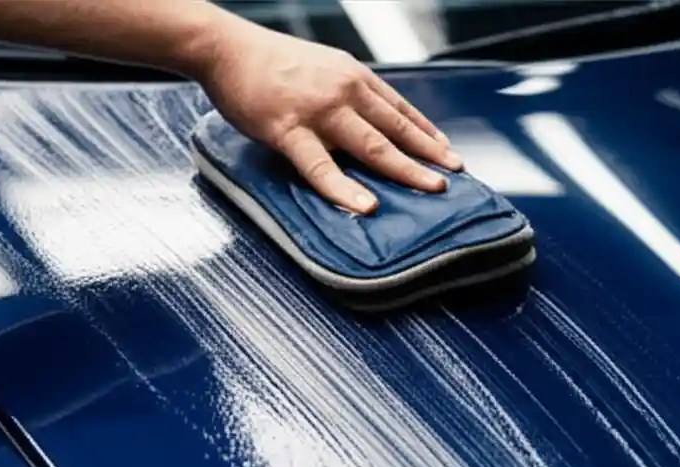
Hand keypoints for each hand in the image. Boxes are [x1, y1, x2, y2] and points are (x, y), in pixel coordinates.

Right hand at [195, 17, 462, 213]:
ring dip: (406, 169)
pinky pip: (320, 167)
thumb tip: (363, 120)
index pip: (399, 108)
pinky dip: (345, 189)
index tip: (447, 152)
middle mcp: (344, 91)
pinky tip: (367, 206)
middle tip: (454, 175)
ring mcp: (318, 111)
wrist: (225, 48)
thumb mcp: (319, 67)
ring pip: (372, 146)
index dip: (426, 132)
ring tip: (431, 189)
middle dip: (429, 153)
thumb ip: (343, 92)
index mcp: (352, 76)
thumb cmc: (267, 61)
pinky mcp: (289, 131)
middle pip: (396, 128)